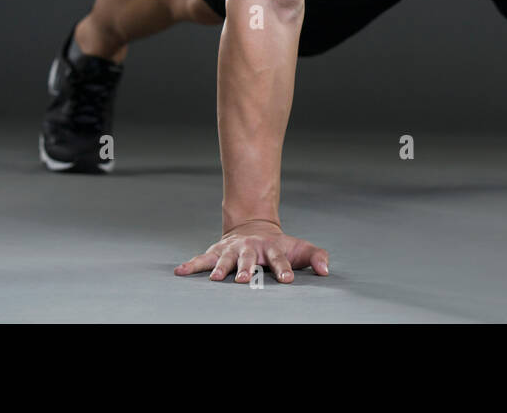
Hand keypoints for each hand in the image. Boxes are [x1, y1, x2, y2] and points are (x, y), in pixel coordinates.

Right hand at [174, 219, 330, 282]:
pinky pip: (202, 259)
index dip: (284, 269)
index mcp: (271, 249)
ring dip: (221, 269)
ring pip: (225, 259)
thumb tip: (326, 270)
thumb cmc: (279, 245)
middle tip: (245, 279)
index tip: (287, 279)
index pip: (280, 259)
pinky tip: (179, 271)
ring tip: (216, 280)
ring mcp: (232, 250)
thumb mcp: (299, 248)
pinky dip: (191, 265)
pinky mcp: (217, 252)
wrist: (255, 226)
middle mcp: (250, 249)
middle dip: (246, 269)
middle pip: (248, 259)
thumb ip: (316, 256)